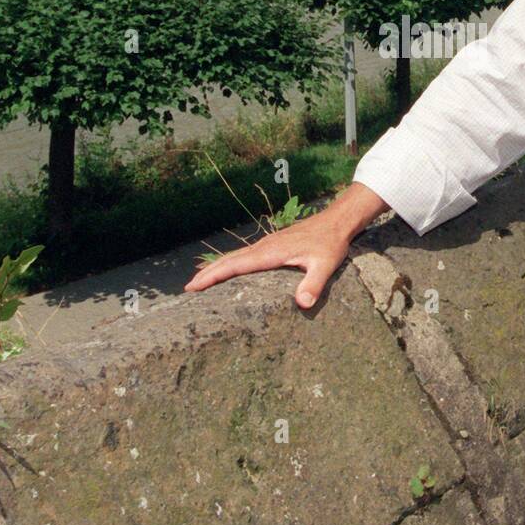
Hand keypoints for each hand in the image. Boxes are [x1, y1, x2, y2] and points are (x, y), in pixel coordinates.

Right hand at [184, 182, 388, 308]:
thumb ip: (313, 284)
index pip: (236, 265)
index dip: (213, 275)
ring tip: (200, 281)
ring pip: (236, 257)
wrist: (336, 221)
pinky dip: (231, 263)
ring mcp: (267, 245)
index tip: (195, 285)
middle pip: (230, 260)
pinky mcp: (272, 245)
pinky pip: (245, 256)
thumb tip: (303, 303)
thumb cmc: (331, 243)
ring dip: (217, 268)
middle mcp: (264, 247)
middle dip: (208, 273)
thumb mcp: (325, 265)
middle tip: (188, 288)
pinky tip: (230, 270)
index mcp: (271, 252)